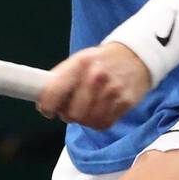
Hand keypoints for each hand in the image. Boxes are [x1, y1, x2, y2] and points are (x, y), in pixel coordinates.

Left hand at [36, 41, 151, 129]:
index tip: (47, 110)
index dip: (47, 106)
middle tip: (70, 108)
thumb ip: (61, 78)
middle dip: (68, 114)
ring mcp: (112, 90)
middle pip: (72, 113)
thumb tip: (43, 101)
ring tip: (87, 107)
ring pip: (88, 121)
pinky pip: (103, 124)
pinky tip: (99, 109)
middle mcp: (96, 76)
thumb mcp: (79, 60)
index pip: (55, 91)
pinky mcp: (125, 102)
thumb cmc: (101, 61)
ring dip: (84, 119)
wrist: (135, 56)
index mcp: (80, 63)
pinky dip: (98, 121)